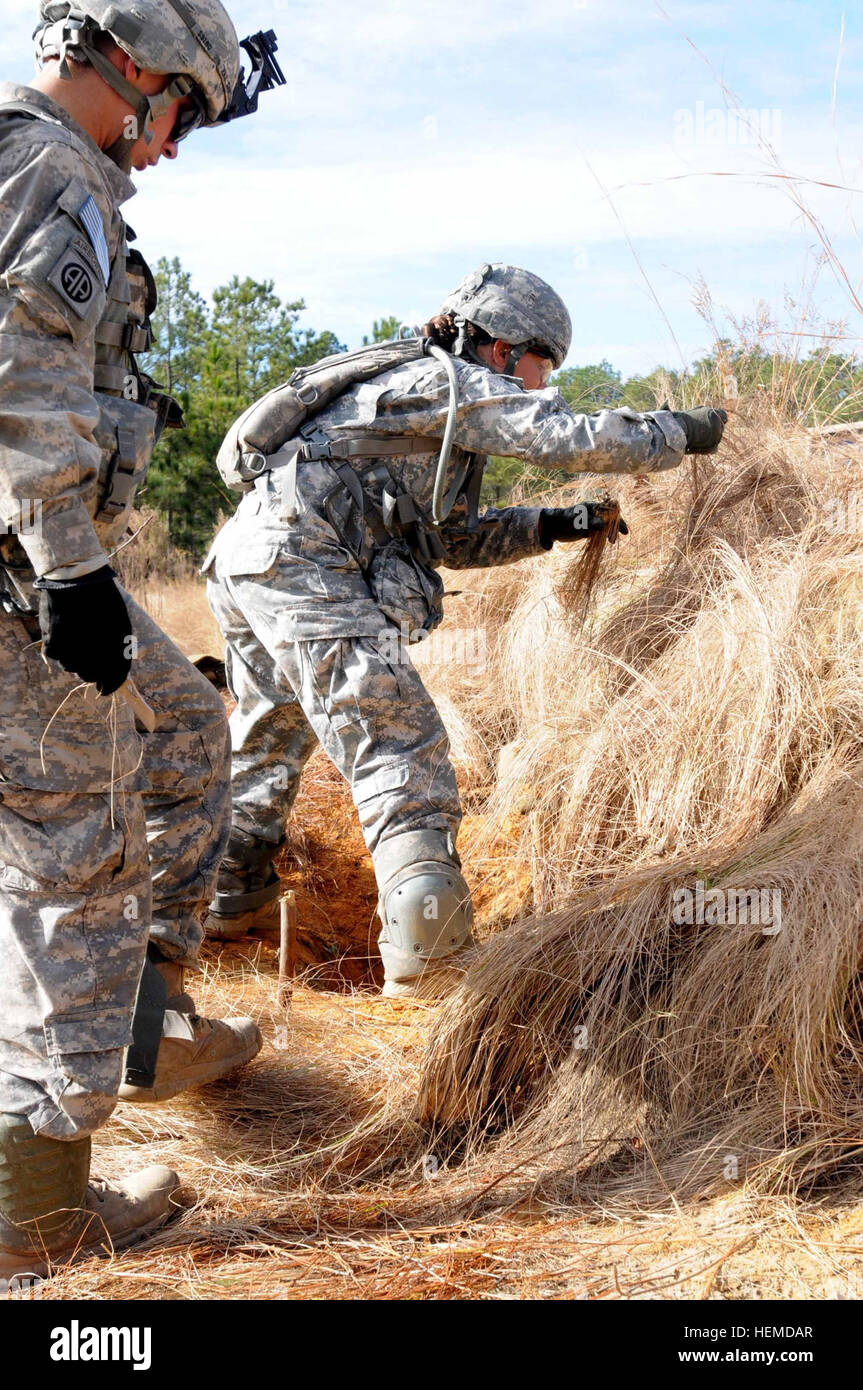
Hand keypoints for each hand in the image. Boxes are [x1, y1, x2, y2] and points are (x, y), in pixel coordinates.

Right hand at [37, 566, 132, 695]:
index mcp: (112, 653)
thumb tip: (114, 670)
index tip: (105, 688)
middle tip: (90, 655)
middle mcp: (91, 658)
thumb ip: (119, 651)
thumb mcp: (121, 625)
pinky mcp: (52, 645)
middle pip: (90, 676)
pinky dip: (60, 648)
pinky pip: (56, 656)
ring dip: (75, 659)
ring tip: (77, 638)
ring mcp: (70, 653)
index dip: (110, 686)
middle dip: (92, 670)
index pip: (112, 680)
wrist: (77, 582)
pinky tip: (64, 633)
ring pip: (71, 667)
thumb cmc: (103, 601)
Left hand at [539, 502, 628, 548]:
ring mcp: (590, 522)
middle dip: (614, 528)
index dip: (618, 520)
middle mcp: (593, 513)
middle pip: (609, 520)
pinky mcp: (587, 530)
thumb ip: (589, 522)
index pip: (610, 512)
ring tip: (611, 542)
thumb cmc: (564, 520)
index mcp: (592, 507)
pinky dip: (600, 539)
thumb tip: (602, 524)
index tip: (623, 530)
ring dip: (608, 534)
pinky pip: (597, 534)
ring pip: (604, 528)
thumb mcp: (577, 521)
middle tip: (614, 540)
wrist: (551, 527)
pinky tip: (601, 544)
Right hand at [671, 406, 727, 454]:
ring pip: (716, 438)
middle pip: (720, 427)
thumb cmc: (672, 422)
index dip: (717, 420)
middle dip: (712, 431)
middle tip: (699, 434)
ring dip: (709, 440)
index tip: (709, 424)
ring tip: (695, 440)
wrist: (676, 433)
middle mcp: (716, 421)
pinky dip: (707, 449)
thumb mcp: (675, 412)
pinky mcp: (714, 445)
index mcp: (710, 412)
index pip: (723, 415)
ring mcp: (717, 433)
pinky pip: (714, 448)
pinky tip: (697, 447)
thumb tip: (666, 400)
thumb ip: (674, 409)